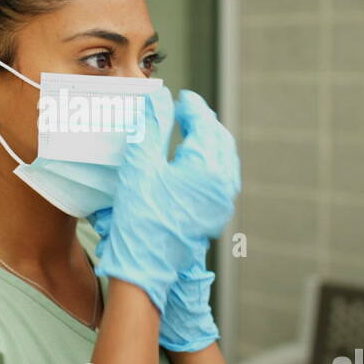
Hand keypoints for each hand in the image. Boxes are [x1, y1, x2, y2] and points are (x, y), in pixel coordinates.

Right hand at [90, 88, 240, 316]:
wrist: (145, 268)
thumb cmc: (139, 217)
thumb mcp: (140, 165)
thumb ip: (152, 126)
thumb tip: (159, 95)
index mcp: (208, 167)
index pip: (204, 124)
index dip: (192, 106)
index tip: (181, 95)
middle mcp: (223, 183)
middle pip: (219, 139)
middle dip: (204, 121)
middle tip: (185, 109)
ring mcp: (223, 202)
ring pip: (224, 158)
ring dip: (209, 140)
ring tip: (190, 129)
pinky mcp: (216, 215)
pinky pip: (222, 177)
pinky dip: (211, 160)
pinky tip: (194, 159)